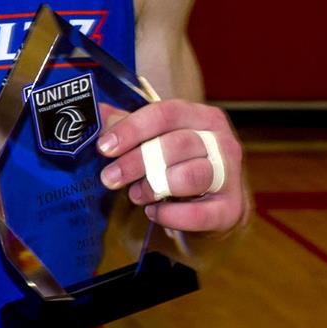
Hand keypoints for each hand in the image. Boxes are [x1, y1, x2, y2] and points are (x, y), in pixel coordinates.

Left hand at [99, 98, 247, 234]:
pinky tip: (155, 212)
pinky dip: (171, 215)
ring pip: (191, 176)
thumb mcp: (155, 138)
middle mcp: (221, 142)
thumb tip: (95, 112)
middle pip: (176, 145)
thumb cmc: (179, 162)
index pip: (166, 113)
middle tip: (109, 178)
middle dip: (136, 162)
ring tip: (137, 194)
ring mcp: (230, 176)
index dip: (132, 129)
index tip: (104, 147)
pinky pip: (199, 214)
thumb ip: (126, 124)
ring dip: (154, 187)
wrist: (214, 204)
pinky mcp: (230, 209)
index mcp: (201, 117)